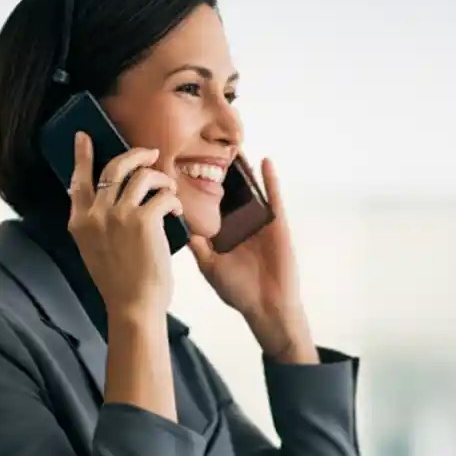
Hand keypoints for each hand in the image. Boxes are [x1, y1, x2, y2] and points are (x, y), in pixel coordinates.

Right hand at [67, 131, 182, 320]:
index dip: (82, 155)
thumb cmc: (120, 282)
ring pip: (142, 176)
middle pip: (114, 167)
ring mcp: (118, 216)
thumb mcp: (95, 249)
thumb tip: (112, 198)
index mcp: (79, 221)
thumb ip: (96, 223)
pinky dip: (173, 200)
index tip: (84, 137)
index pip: (79, 179)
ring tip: (169, 190)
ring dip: (161, 179)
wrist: (133, 306)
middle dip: (135, 155)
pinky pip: (162, 195)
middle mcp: (95, 214)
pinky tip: (175, 211)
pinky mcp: (144, 221)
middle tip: (150, 153)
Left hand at [187, 157, 316, 361]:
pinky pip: (273, 198)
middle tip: (206, 149)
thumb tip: (178, 225)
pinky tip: (264, 161)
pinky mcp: (276, 225)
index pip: (211, 207)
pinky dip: (270, 180)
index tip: (184, 170)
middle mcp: (241, 226)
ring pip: (250, 192)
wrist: (267, 307)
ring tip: (233, 148)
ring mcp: (259, 223)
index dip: (200, 191)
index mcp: (224, 235)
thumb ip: (198, 246)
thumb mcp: (210, 267)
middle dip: (220, 174)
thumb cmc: (240, 292)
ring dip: (243, 171)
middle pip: (229, 194)